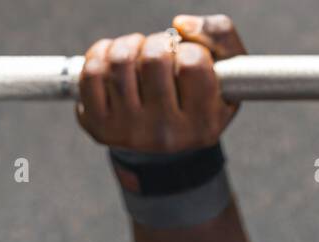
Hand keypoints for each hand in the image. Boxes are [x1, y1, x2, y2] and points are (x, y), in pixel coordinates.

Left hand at [77, 14, 246, 151]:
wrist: (166, 139)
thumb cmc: (199, 96)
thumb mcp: (227, 70)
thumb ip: (220, 34)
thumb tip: (180, 24)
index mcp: (203, 125)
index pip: (192, 63)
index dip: (192, 50)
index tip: (190, 59)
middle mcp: (167, 135)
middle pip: (154, 58)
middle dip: (158, 43)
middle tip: (162, 53)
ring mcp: (130, 133)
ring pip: (120, 60)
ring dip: (130, 44)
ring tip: (139, 55)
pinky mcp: (101, 127)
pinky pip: (92, 72)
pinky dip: (102, 54)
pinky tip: (114, 62)